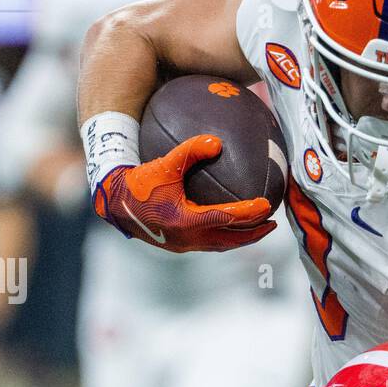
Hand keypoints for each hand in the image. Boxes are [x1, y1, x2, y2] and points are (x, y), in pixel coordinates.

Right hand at [93, 134, 274, 252]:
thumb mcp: (164, 164)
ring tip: (257, 229)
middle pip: (231, 239)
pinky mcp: (178, 245)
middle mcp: (188, 238)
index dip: (250, 213)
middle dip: (254, 233)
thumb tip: (216, 141)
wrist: (114, 203)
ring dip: (241, 238)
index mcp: (187, 220)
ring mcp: (183, 245)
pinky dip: (224, 236)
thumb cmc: (139, 182)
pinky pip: (209, 243)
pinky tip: (228, 225)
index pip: (228, 218)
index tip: (268, 206)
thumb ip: (190, 151)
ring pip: (221, 245)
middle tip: (273, 223)